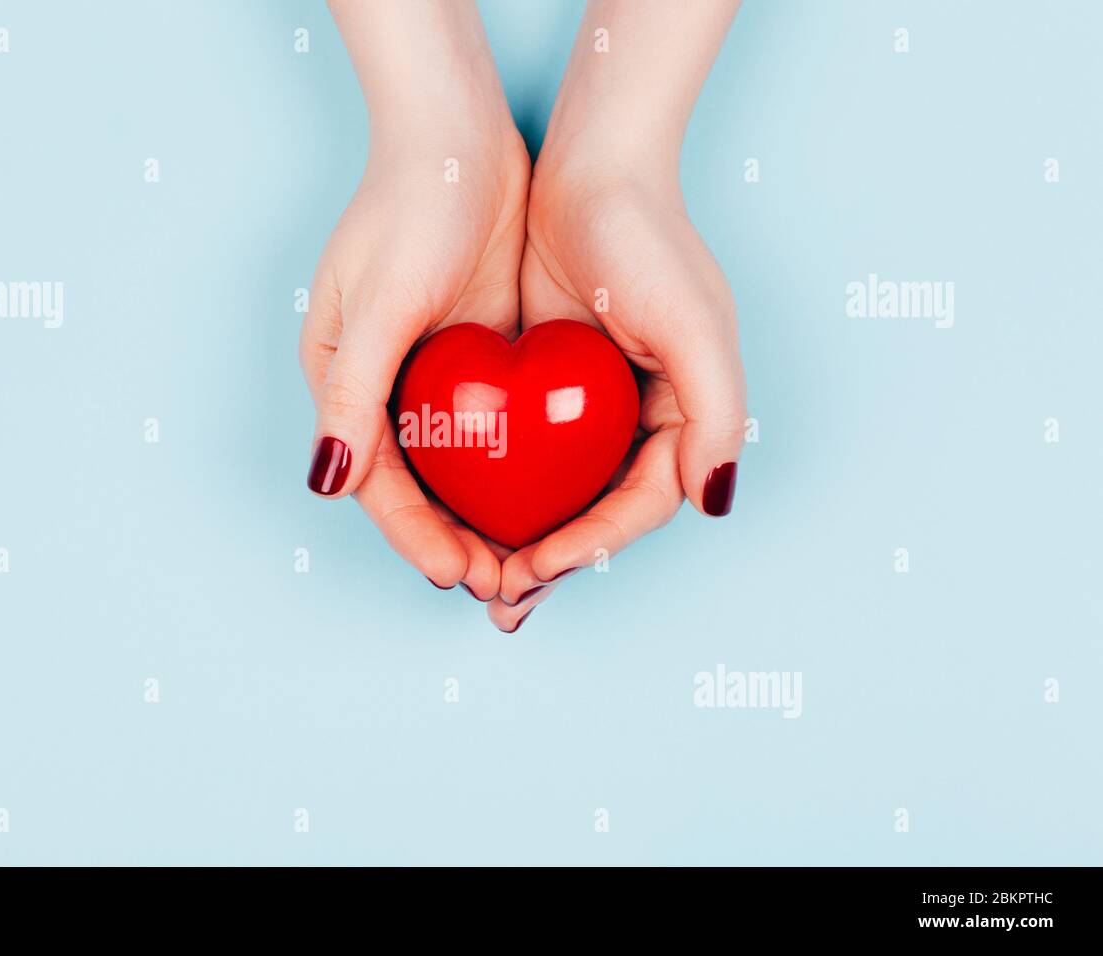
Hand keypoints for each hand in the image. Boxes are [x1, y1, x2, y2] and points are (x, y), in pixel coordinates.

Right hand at [302, 1, 528, 597]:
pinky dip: (516, 472)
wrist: (459, 137)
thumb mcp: (375, 305)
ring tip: (530, 563)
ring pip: (461, 471)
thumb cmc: (406, 210)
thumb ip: (352, 396)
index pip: (378, 481)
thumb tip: (327, 483)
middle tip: (507, 586)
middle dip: (458, 541)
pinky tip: (553, 500)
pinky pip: (496, 434)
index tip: (461, 575)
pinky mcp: (477, 360)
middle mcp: (385, 389)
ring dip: (490, 518)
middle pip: (420, 488)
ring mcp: (434, 377)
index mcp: (345, 383)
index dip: (416, 535)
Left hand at [484, 0, 745, 630]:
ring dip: (520, 541)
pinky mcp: (546, 386)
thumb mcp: (697, 328)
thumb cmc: (650, 244)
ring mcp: (591, 407)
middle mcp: (640, 421)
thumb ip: (717, 416)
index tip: (531, 570)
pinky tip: (460, 513)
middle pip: (595, 514)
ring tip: (475, 579)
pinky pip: (523, 453)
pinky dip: (497, 489)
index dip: (588, 547)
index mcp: (683, 420)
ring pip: (555, 495)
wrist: (592, 171)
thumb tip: (713, 502)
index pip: (637, 507)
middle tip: (499, 605)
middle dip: (550, 565)